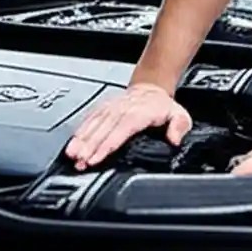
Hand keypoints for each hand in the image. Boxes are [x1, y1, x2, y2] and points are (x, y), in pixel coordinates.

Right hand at [64, 83, 191, 169]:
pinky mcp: (103, 108)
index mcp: (141, 112)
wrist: (151, 89)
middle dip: (89, 146)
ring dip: (81, 140)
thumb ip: (179, 127)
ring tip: (71, 154)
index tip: (96, 157)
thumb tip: (174, 139)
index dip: (107, 145)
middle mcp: (123, 109)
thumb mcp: (179, 115)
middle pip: (103, 129)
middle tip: (78, 161)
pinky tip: (73, 142)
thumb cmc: (162, 107)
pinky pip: (89, 118)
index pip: (121, 130)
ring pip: (93, 124)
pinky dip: (79, 130)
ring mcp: (111, 107)